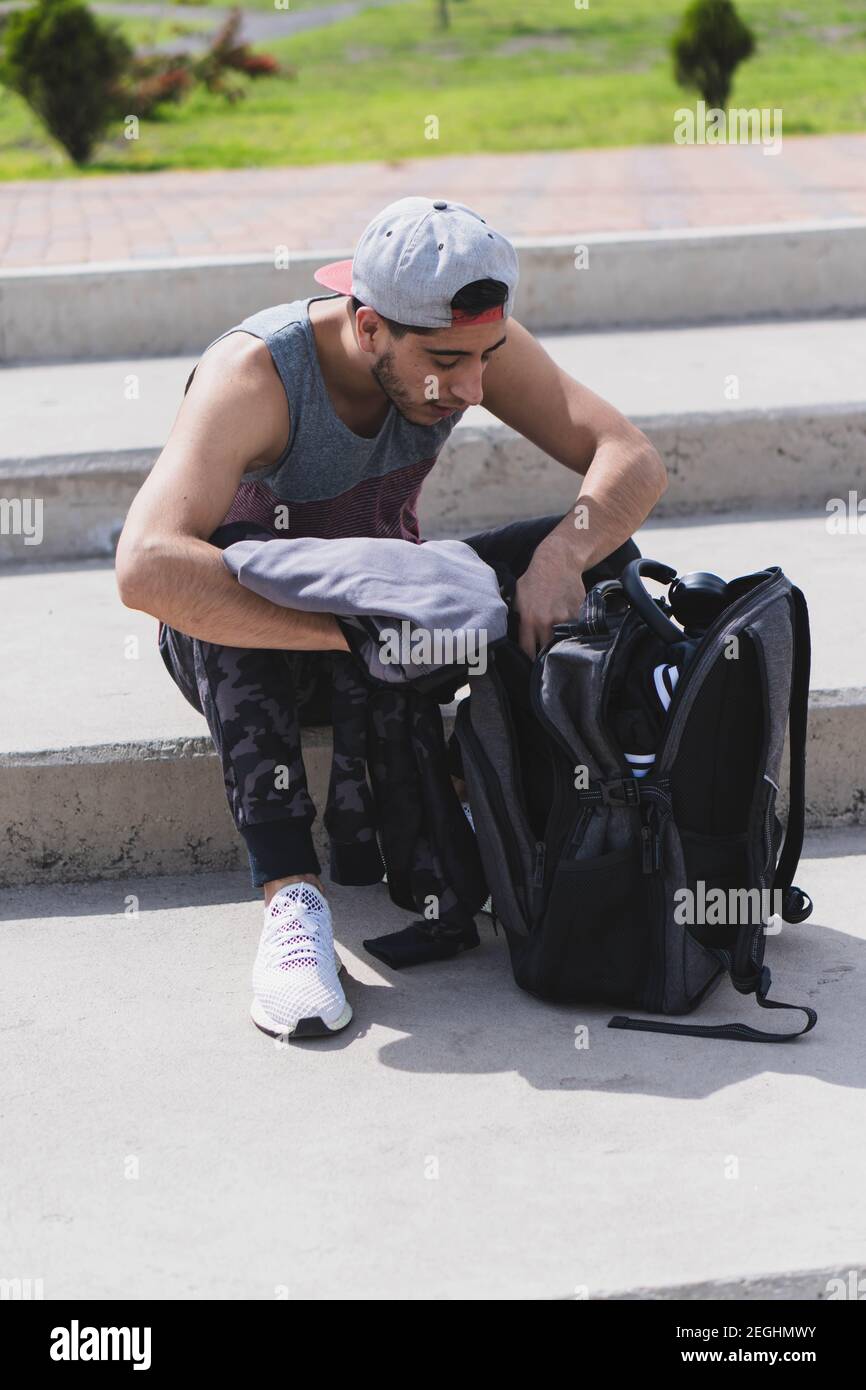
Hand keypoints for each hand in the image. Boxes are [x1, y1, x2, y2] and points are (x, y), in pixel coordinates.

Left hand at [514, 534, 586, 658]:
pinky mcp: (579, 613)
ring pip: (564, 642)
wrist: (558, 562)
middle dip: (545, 657)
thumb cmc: (534, 579)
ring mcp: (566, 618)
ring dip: (561, 645)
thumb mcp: (518, 598)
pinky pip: (577, 631)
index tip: (530, 666)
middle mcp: (547, 622)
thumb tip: (510, 638)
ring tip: (558, 647)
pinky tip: (570, 630)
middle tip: (544, 660)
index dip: (528, 661)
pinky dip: (574, 633)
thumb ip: (517, 619)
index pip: (527, 651)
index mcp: (529, 620)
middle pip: (547, 651)